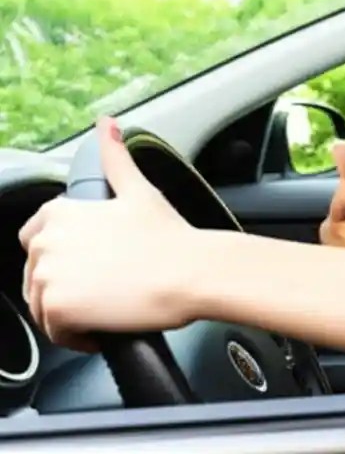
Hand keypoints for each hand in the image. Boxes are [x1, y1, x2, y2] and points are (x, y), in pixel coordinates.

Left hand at [19, 118, 202, 350]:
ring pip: (43, 307)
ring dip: (70, 315)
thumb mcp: (139, 190)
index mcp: (59, 213)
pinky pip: (53, 332)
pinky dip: (75, 337)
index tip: (92, 267)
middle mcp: (46, 243)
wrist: (192, 272)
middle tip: (108, 291)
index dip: (64, 259)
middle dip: (68, 289)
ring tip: (107, 312)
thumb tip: (107, 124)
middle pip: (38, 278)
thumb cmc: (171, 237)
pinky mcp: (57, 308)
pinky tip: (103, 329)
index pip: (34, 242)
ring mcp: (49, 276)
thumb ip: (115, 158)